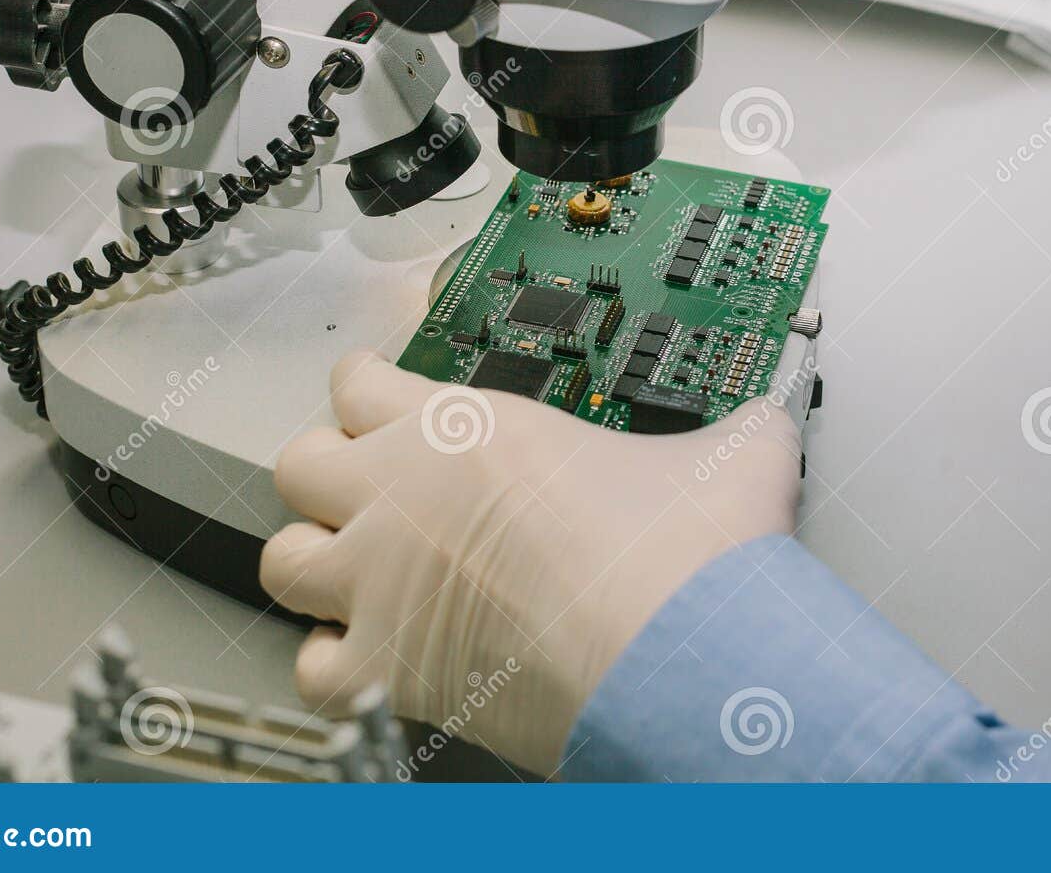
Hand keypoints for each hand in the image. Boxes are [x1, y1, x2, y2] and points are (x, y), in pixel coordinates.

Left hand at [259, 351, 804, 775]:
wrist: (678, 654)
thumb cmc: (683, 557)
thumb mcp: (719, 454)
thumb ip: (730, 423)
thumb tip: (767, 421)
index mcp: (467, 428)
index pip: (362, 380)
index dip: (364, 386)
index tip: (375, 393)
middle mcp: (404, 495)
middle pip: (300, 461)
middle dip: (324, 470)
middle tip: (362, 483)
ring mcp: (384, 584)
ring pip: (282, 559)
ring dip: (312, 563)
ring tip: (349, 571)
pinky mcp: (388, 669)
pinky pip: (311, 667)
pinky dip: (329, 666)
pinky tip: (364, 659)